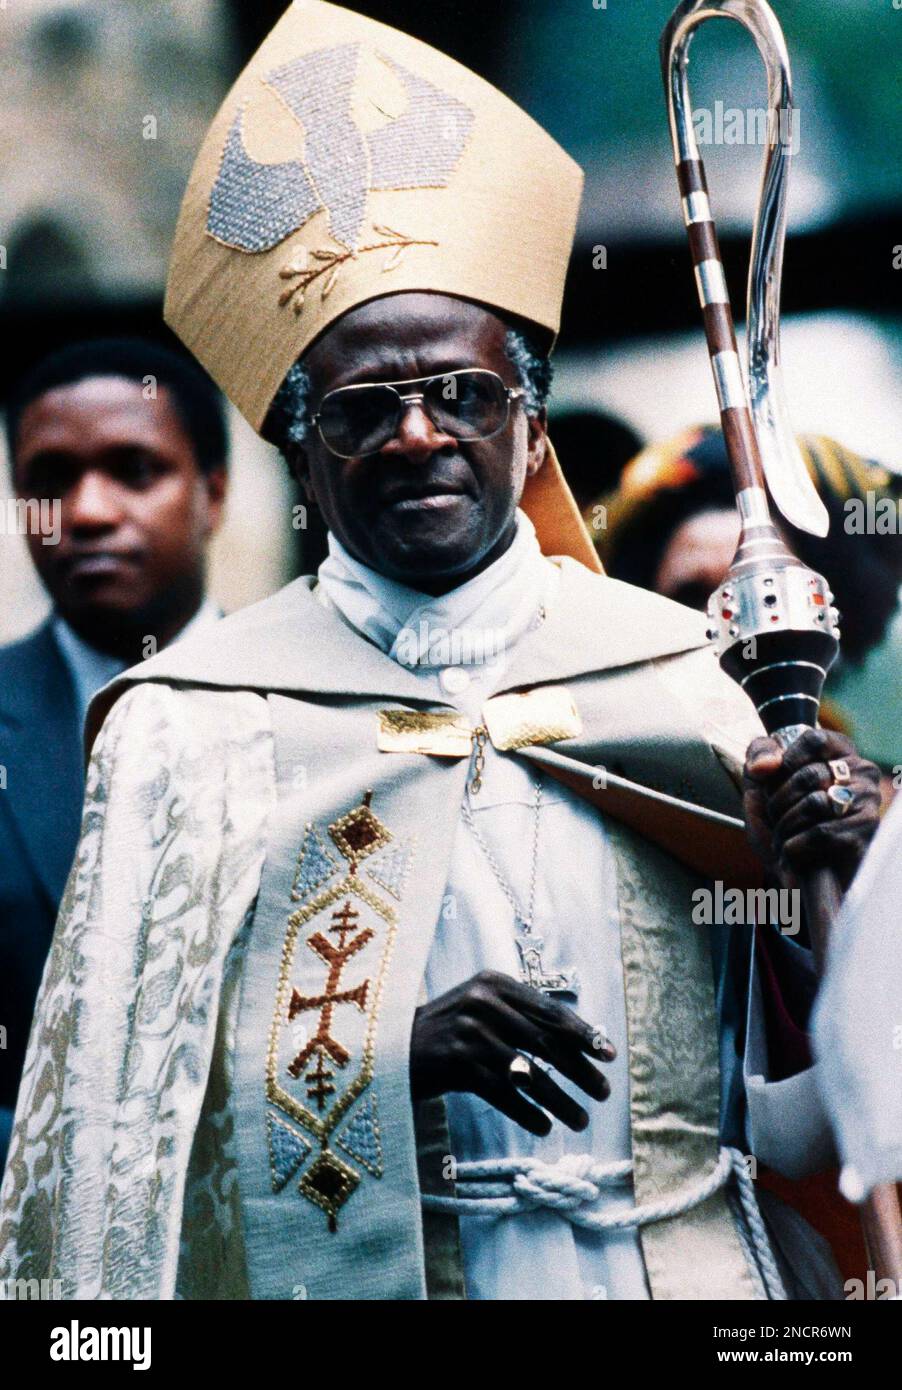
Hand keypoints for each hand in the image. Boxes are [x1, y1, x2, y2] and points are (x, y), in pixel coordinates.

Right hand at [410, 970, 614, 1135]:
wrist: (389, 1047)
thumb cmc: (446, 1030)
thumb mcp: (480, 1007)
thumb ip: (519, 1015)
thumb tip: (577, 1041)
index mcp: (493, 983)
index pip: (549, 1011)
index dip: (583, 1035)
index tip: (608, 1055)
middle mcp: (482, 1003)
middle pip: (545, 1042)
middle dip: (579, 1071)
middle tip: (603, 1092)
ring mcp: (468, 1033)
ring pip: (528, 1073)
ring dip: (559, 1100)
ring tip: (581, 1120)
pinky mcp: (456, 1064)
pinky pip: (503, 1094)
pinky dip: (527, 1113)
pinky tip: (544, 1126)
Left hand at [742, 728, 880, 889]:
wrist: (793, 875)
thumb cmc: (780, 823)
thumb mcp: (760, 785)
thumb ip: (759, 757)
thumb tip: (765, 765)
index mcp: (837, 751)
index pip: (813, 739)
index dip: (785, 761)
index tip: (771, 780)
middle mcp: (860, 770)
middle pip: (808, 775)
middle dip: (777, 803)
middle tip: (774, 820)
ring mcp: (867, 799)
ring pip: (814, 804)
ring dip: (785, 826)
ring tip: (783, 838)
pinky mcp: (866, 831)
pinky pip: (822, 832)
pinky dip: (795, 846)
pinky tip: (792, 852)